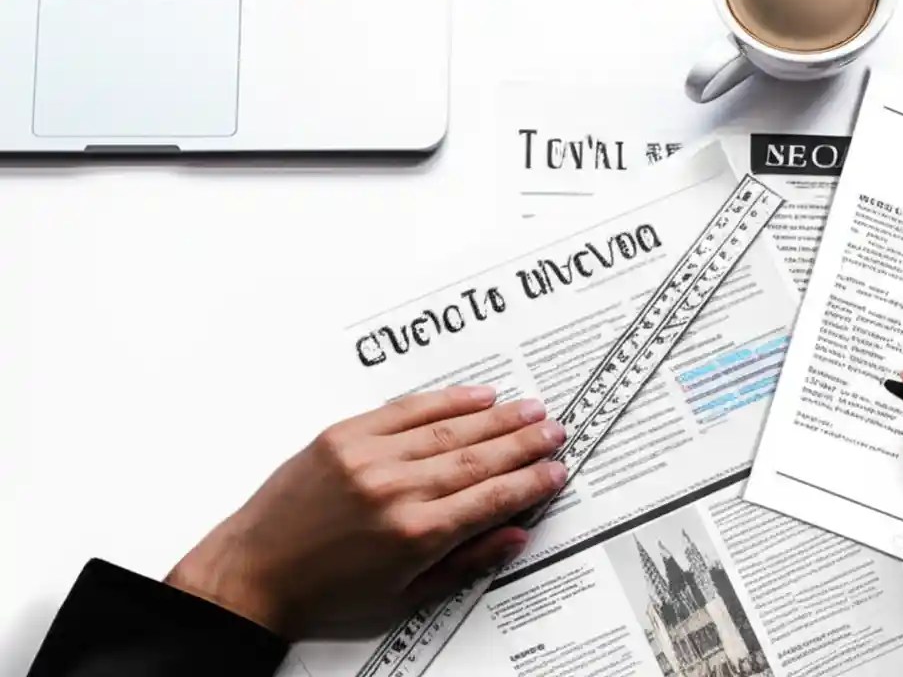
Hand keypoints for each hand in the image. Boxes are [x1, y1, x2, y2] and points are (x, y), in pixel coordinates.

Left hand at [164, 386, 566, 637]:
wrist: (254, 574)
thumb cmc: (325, 592)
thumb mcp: (404, 597)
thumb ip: (466, 562)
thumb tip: (516, 534)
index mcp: (415, 535)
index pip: (493, 499)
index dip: (531, 482)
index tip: (556, 471)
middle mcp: (396, 491)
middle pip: (480, 458)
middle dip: (525, 444)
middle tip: (555, 432)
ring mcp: (369, 458)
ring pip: (450, 430)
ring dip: (498, 418)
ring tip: (530, 410)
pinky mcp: (344, 436)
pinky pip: (407, 410)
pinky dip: (447, 400)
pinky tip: (478, 395)